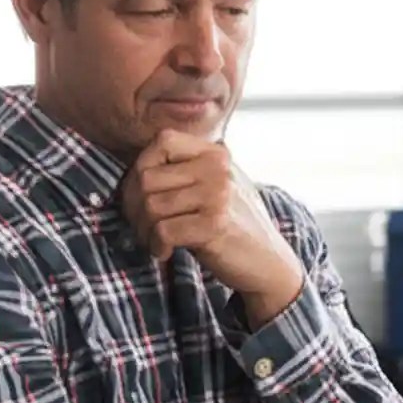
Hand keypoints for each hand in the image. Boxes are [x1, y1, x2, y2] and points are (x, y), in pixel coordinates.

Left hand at [121, 129, 304, 325]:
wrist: (268, 261)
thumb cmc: (234, 225)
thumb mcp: (217, 185)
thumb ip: (187, 170)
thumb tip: (136, 170)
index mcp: (217, 154)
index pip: (163, 141)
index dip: (142, 166)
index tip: (143, 193)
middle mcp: (218, 168)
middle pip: (147, 178)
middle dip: (134, 207)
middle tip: (143, 226)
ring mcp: (218, 195)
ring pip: (151, 206)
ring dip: (144, 230)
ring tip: (156, 241)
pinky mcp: (215, 224)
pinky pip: (163, 230)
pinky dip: (157, 246)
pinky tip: (166, 251)